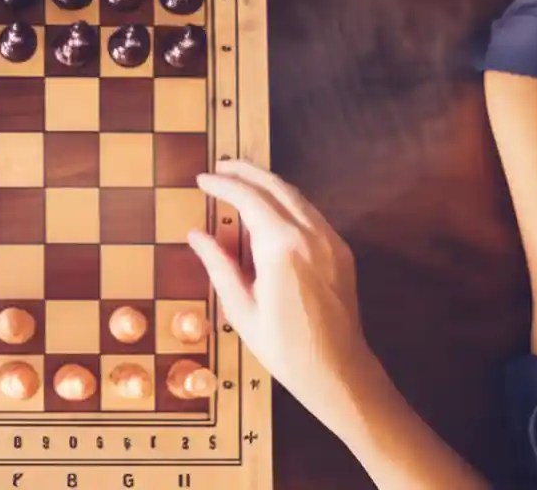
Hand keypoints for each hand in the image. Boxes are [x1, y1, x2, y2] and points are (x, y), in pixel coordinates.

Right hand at [189, 160, 381, 427]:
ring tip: (241, 181)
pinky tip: (269, 210)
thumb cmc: (283, 347)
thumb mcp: (241, 308)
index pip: (248, 199)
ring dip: (267, 183)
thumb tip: (196, 235)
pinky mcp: (340, 251)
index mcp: (281, 248)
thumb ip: (219, 265)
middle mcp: (310, 235)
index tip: (202, 179)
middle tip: (220, 166)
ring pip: (296, 196)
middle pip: (276, 186)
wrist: (338, 371)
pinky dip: (286, 202)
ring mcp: (330, 241)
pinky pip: (310, 214)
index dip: (223, 185)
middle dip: (246, 172)